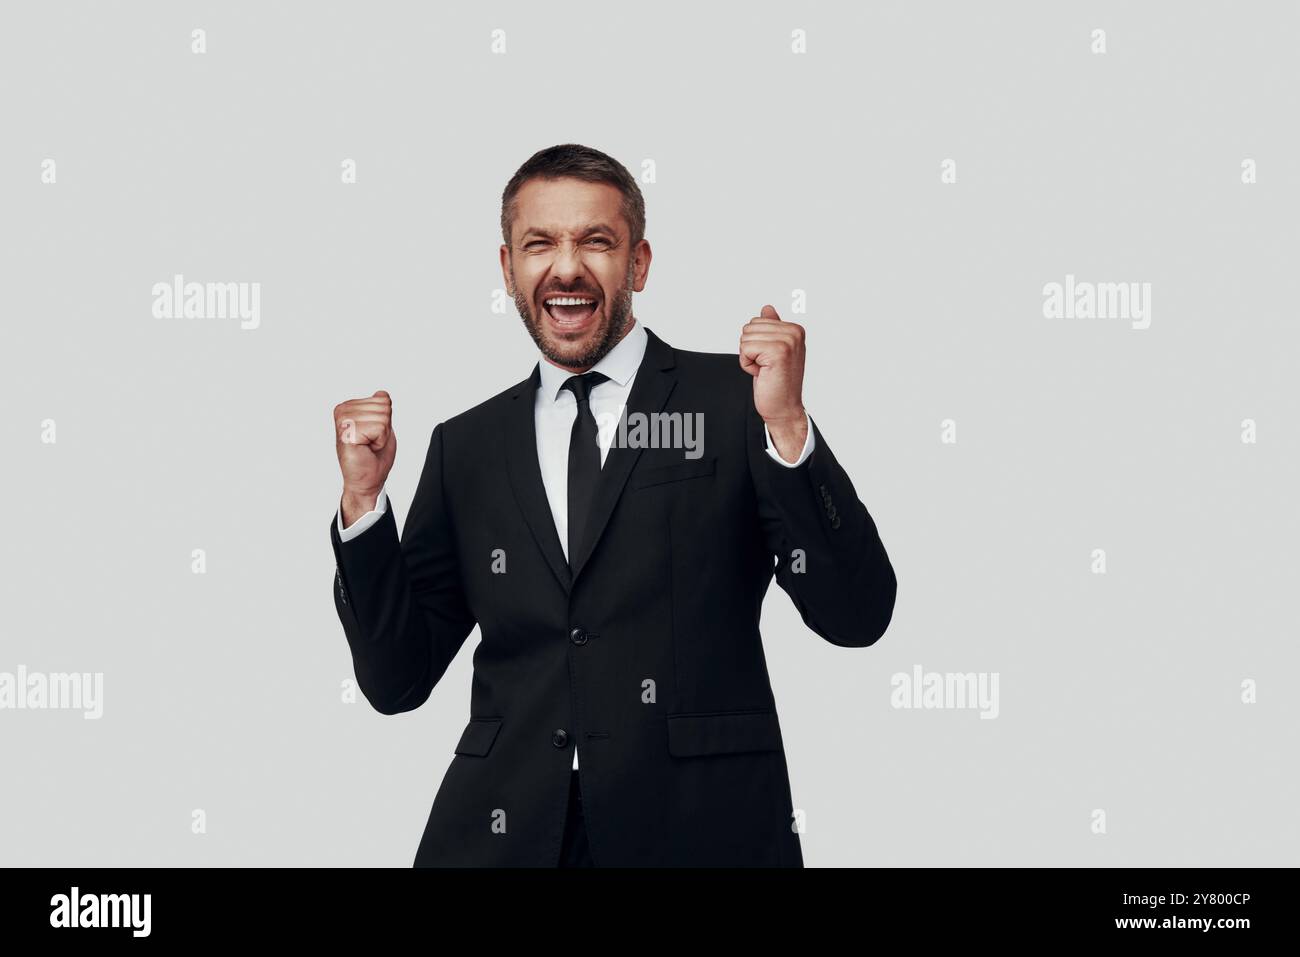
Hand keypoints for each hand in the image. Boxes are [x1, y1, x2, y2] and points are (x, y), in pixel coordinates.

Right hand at [334, 390, 395, 522]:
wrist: (368, 480)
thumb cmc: (374, 456)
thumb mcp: (382, 426)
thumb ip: (380, 409)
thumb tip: (381, 394)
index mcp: (348, 406)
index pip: (383, 399)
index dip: (385, 421)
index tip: (373, 435)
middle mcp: (342, 411)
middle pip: (384, 407)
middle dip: (384, 428)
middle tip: (371, 442)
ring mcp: (343, 422)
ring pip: (383, 417)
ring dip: (382, 435)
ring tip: (368, 446)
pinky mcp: (347, 434)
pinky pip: (380, 428)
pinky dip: (380, 441)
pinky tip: (367, 449)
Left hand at [739, 305, 807, 456]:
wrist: (783, 408)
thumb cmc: (777, 382)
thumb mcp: (773, 350)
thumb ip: (772, 328)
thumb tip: (767, 308)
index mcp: (795, 329)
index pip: (756, 322)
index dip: (755, 343)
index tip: (769, 360)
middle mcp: (794, 332)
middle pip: (749, 328)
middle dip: (750, 349)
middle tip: (766, 366)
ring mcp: (788, 341)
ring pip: (746, 338)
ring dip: (749, 357)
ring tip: (765, 370)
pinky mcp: (778, 352)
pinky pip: (745, 348)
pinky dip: (747, 364)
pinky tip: (762, 374)